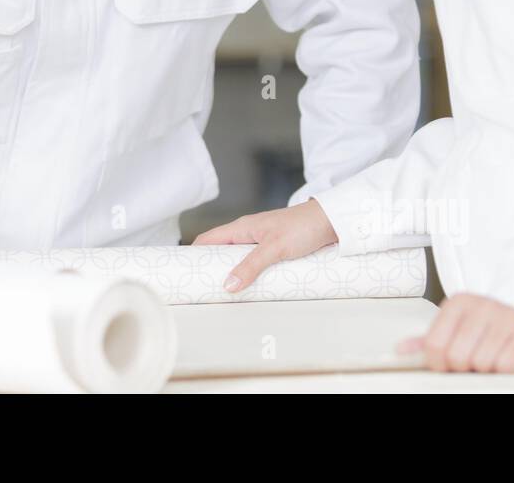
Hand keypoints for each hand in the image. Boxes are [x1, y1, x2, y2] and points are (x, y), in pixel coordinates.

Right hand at [191, 199, 337, 293]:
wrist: (331, 221)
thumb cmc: (303, 227)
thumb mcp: (274, 248)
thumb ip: (251, 266)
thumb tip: (228, 285)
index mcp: (241, 227)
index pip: (207, 240)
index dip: (192, 253)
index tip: (182, 271)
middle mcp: (247, 233)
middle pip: (219, 251)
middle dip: (209, 267)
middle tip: (201, 288)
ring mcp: (260, 241)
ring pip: (236, 257)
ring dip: (229, 272)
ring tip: (223, 292)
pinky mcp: (274, 248)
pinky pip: (253, 262)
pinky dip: (247, 273)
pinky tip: (250, 286)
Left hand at [398, 293, 513, 372]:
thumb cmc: (490, 333)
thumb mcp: (458, 332)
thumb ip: (429, 341)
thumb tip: (400, 351)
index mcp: (459, 303)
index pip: (435, 345)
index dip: (439, 364)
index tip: (449, 365)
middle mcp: (482, 305)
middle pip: (457, 356)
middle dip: (464, 368)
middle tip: (474, 363)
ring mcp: (507, 317)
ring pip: (481, 363)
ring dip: (486, 369)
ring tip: (492, 358)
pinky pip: (506, 365)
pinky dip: (505, 370)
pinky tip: (508, 360)